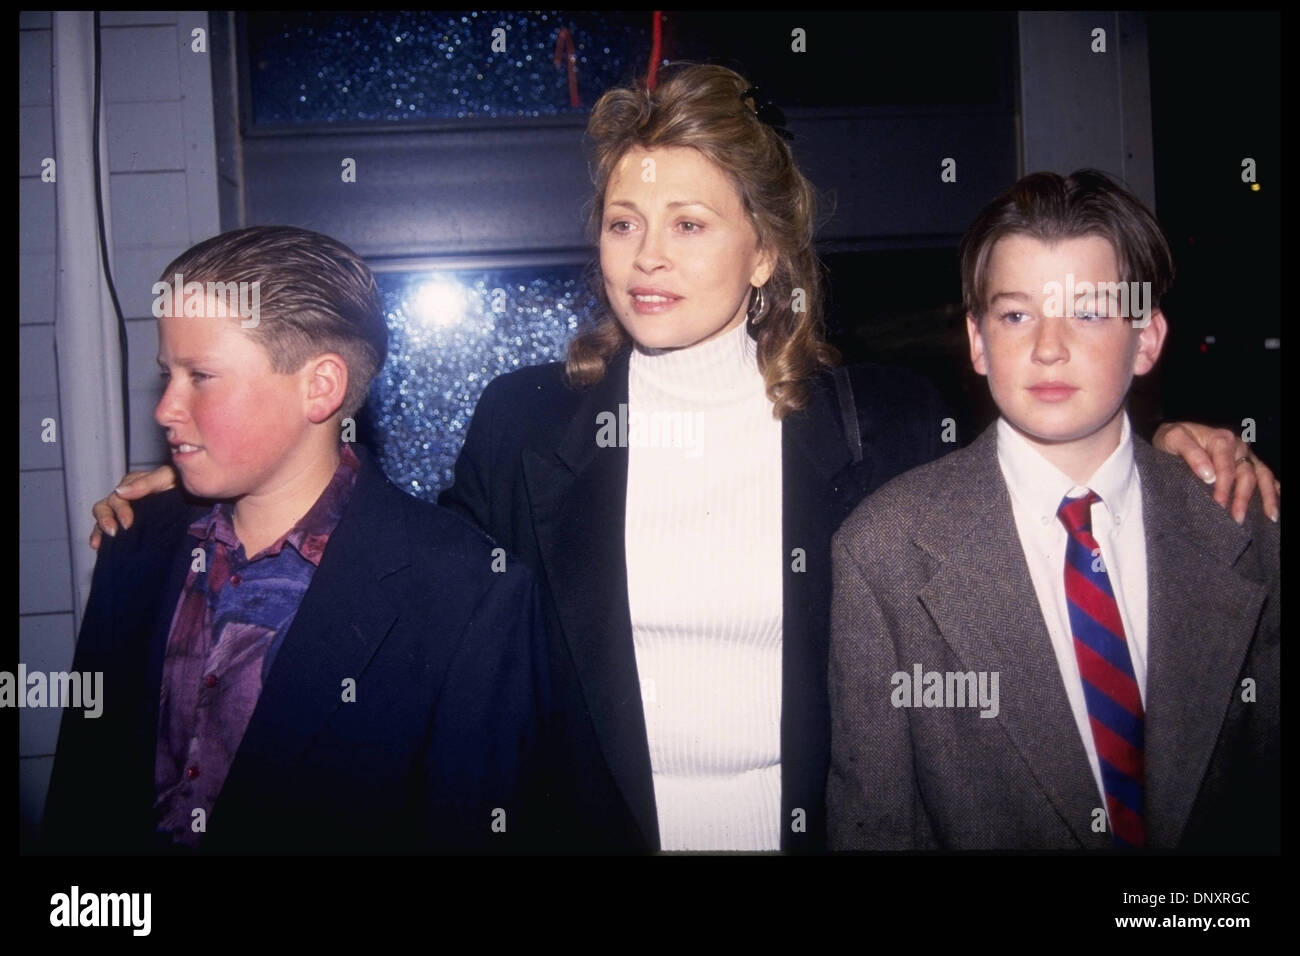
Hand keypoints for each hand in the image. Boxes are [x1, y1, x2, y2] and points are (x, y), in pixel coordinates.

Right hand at [88, 465, 177, 548]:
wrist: (198, 496)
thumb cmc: (184, 483)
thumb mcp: (167, 478)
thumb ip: (146, 483)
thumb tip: (120, 492)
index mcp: (134, 484)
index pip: (118, 497)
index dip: (120, 510)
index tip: (128, 523)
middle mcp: (127, 496)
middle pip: (105, 506)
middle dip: (105, 520)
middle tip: (114, 532)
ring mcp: (127, 510)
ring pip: (104, 517)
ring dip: (99, 529)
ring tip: (99, 542)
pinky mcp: (130, 523)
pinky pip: (109, 528)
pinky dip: (100, 535)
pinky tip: (99, 545)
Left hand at [1153, 422, 1279, 523]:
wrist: (1172, 434)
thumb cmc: (1171, 438)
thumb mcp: (1173, 439)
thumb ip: (1191, 454)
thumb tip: (1208, 476)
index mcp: (1221, 439)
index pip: (1226, 468)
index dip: (1223, 488)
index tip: (1218, 505)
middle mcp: (1238, 446)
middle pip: (1246, 474)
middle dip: (1243, 498)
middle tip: (1237, 519)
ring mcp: (1244, 454)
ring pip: (1261, 475)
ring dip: (1267, 496)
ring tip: (1270, 517)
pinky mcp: (1246, 461)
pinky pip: (1264, 474)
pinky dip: (1273, 487)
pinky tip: (1276, 502)